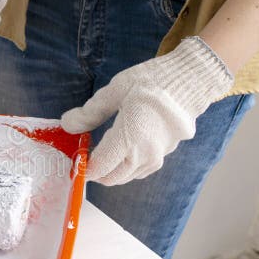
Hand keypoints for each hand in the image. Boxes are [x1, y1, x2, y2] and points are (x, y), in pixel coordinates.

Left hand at [61, 37, 233, 185]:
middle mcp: (144, 155)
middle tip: (84, 157)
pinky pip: (140, 170)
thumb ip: (90, 112)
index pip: (99, 168)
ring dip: (111, 171)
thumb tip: (67, 124)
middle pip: (111, 178)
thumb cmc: (152, 82)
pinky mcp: (166, 154)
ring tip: (101, 153)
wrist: (190, 81)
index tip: (73, 160)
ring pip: (126, 176)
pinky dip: (126, 167)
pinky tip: (121, 152)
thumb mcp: (114, 91)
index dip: (82, 168)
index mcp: (129, 139)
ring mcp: (157, 157)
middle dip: (95, 172)